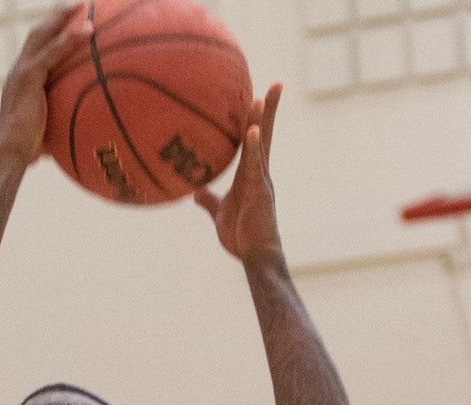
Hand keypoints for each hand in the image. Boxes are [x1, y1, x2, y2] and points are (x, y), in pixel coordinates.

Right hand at [0, 2, 92, 166]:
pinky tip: (90, 31)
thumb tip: (80, 132)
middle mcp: (18, 71)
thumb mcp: (46, 131)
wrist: (11, 152)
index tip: (67, 25)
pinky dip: (71, 39)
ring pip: (43, 35)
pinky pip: (54, 51)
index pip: (35, 51)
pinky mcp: (29, 76)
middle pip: (37, 34)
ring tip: (84, 5)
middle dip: (57, 17)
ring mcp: (21, 72)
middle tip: (78, 5)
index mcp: (20, 81)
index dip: (50, 35)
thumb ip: (59, 123)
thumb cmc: (28, 151)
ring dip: (63, 17)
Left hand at [195, 83, 283, 263]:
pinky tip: (252, 130)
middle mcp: (260, 173)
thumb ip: (209, 200)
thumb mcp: (220, 213)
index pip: (255, 140)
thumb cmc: (241, 236)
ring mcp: (261, 181)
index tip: (258, 95)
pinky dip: (254, 147)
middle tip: (276, 83)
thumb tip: (194, 191)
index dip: (257, 119)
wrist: (254, 256)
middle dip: (269, 109)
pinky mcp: (259, 192)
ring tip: (260, 96)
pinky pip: (255, 166)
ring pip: (260, 145)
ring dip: (260, 121)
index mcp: (252, 175)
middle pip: (265, 134)